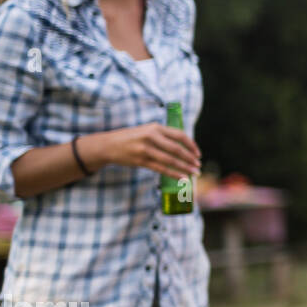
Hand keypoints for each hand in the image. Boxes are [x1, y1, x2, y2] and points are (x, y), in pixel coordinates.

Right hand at [82, 124, 200, 180]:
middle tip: (198, 166)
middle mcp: (151, 137)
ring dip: (184, 168)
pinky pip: (161, 168)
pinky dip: (173, 174)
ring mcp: (145, 149)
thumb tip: (184, 148)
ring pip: (170, 160)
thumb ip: (163, 136)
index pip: (179, 135)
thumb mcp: (147, 130)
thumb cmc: (132, 138)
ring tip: (194, 173)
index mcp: (156, 128)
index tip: (198, 154)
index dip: (191, 145)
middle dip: (190, 159)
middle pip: (176, 149)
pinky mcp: (140, 160)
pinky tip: (182, 178)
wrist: (108, 145)